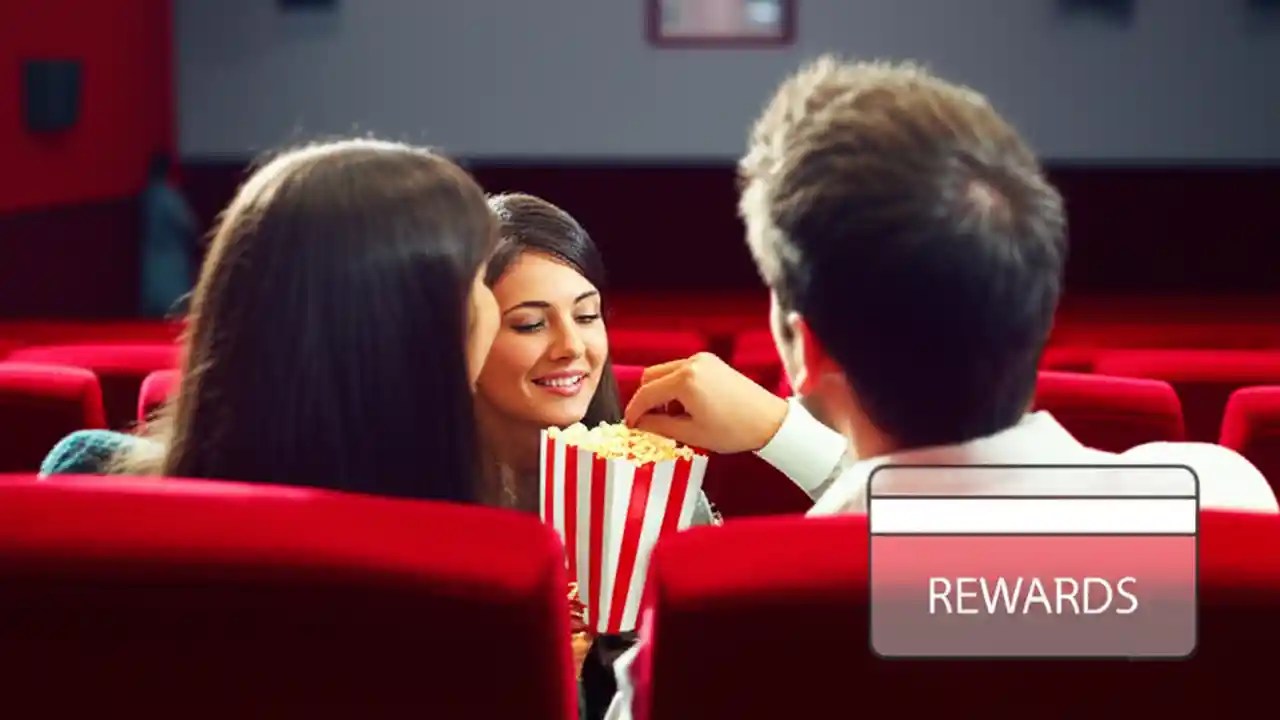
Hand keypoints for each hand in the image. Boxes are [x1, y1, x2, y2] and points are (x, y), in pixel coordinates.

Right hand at [623, 352, 788, 453]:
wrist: (769, 422)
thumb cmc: (736, 429)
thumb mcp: (691, 433)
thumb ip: (659, 426)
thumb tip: (640, 424)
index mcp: (685, 380)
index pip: (646, 393)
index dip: (634, 411)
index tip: (630, 424)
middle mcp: (692, 363)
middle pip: (651, 377)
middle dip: (646, 399)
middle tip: (647, 421)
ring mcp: (703, 360)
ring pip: (666, 373)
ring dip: (662, 393)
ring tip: (672, 418)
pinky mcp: (712, 363)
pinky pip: (682, 371)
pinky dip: (676, 387)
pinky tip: (686, 408)